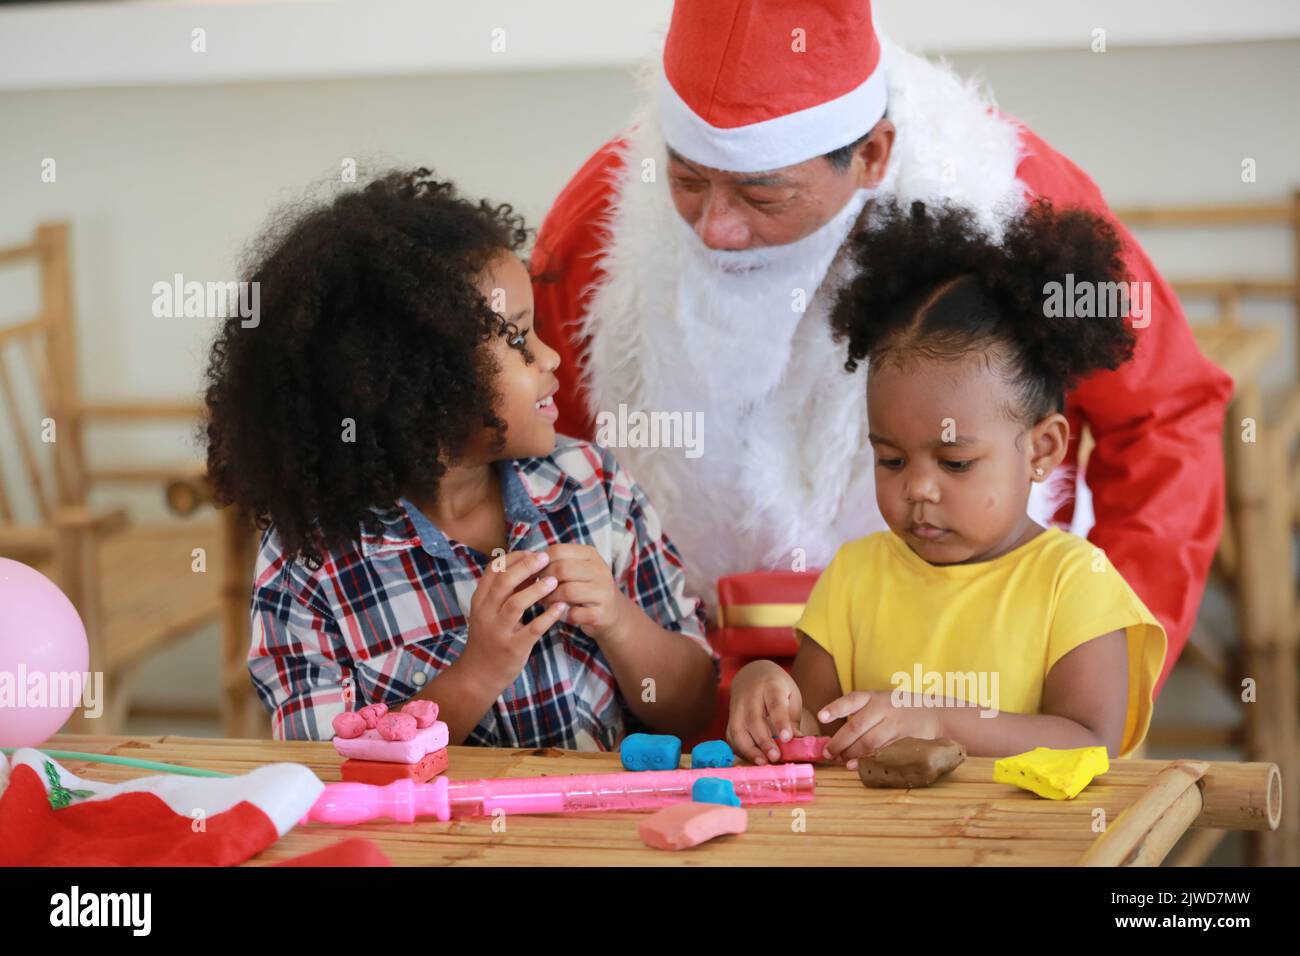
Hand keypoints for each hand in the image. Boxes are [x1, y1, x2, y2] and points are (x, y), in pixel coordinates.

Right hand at [460, 550, 567, 688]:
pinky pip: (532, 629)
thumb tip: (527, 565)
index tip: (533, 552)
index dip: (514, 557)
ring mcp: (498, 631)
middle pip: (504, 582)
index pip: (493, 570)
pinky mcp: (513, 648)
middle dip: (526, 566)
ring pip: (515, 604)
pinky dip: (547, 617)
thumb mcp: (488, 611)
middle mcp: (486, 613)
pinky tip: (560, 608)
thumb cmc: (488, 637)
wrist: (478, 675)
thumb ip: (504, 591)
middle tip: (546, 558)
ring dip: (537, 590)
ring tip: (555, 581)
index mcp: (480, 601)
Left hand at [536, 543, 628, 640]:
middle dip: (544, 582)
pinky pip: (575, 613)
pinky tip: (562, 614)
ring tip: (547, 602)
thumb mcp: (575, 569)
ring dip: (551, 599)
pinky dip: (564, 615)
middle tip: (539, 591)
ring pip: (567, 591)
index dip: (540, 563)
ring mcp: (604, 591)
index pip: (558, 550)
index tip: (535, 573)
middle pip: (562, 569)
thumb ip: (556, 563)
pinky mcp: (603, 613)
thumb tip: (528, 563)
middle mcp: (600, 570)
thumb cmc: (583, 588)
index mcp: (590, 554)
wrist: (610, 611)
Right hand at [726, 660, 803, 764]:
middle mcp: (750, 696)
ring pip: (738, 729)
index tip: (787, 738)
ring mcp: (737, 707)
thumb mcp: (791, 695)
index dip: (780, 722)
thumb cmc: (776, 687)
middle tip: (775, 757)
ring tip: (762, 762)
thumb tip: (797, 743)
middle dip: (763, 740)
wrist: (752, 673)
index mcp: (770, 687)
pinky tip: (750, 758)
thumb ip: (792, 719)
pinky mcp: (730, 718)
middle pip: (753, 719)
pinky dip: (739, 749)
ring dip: (749, 749)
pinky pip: (731, 736)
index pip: (775, 705)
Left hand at [820, 691, 941, 768]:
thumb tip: (835, 736)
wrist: (936, 713)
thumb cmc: (899, 709)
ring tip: (841, 761)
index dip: (835, 708)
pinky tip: (857, 766)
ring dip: (851, 754)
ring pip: (868, 742)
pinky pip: (883, 753)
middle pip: (856, 727)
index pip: (851, 700)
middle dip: (839, 743)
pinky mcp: (904, 740)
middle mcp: (883, 708)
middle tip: (828, 753)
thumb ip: (861, 713)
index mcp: (874, 697)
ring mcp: (894, 725)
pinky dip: (868, 761)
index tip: (821, 717)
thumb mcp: (881, 700)